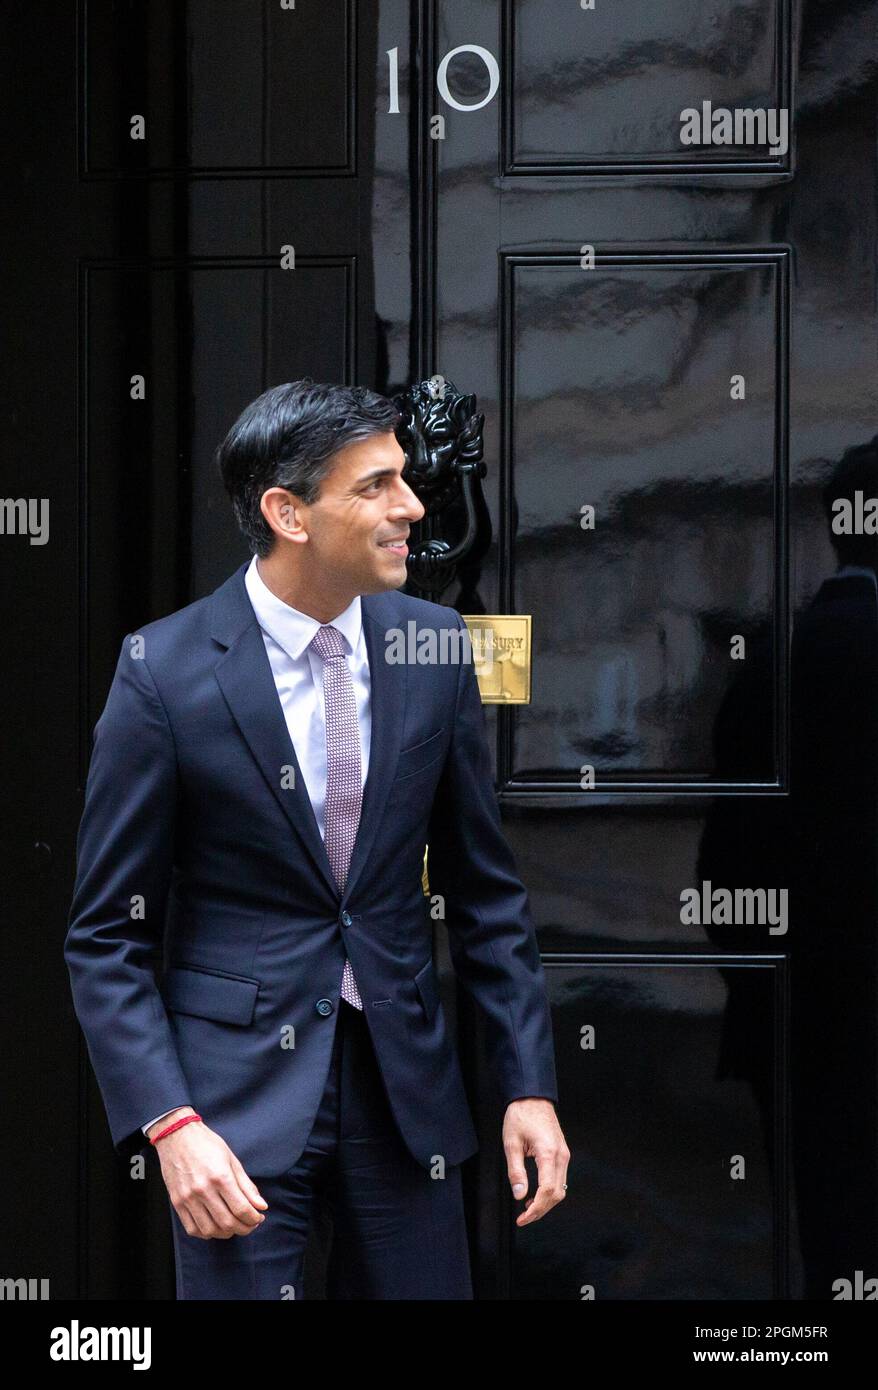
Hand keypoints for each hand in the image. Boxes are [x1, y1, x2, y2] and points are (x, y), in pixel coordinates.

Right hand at [149, 1109, 268, 1238]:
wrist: (177, 1136)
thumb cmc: (206, 1144)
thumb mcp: (232, 1160)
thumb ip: (247, 1186)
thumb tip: (261, 1206)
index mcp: (221, 1176)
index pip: (241, 1209)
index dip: (254, 1218)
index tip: (259, 1218)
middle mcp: (203, 1190)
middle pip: (228, 1223)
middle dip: (244, 1228)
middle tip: (250, 1224)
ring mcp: (188, 1198)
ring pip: (210, 1230)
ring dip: (226, 1233)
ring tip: (233, 1226)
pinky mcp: (177, 1202)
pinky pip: (192, 1229)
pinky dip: (207, 1233)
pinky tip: (215, 1226)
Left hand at [503, 1098, 569, 1225]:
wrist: (532, 1098)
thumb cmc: (521, 1116)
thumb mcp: (511, 1143)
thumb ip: (516, 1171)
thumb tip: (520, 1195)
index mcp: (548, 1153)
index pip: (547, 1191)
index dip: (535, 1209)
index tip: (522, 1218)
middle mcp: (561, 1156)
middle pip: (557, 1194)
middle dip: (541, 1210)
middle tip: (523, 1218)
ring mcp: (564, 1155)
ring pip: (561, 1189)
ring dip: (546, 1203)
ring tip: (528, 1208)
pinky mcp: (562, 1154)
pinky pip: (560, 1179)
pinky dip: (549, 1192)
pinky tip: (536, 1194)